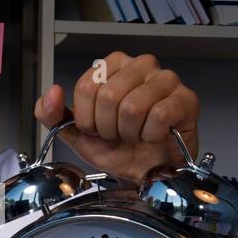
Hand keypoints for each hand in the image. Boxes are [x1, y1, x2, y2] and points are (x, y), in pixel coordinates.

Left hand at [34, 51, 199, 183]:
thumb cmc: (118, 149)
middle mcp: (140, 65)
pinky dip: (152, 135)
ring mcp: (166, 79)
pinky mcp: (186, 98)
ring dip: (130, 133)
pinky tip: (156, 135)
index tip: (99, 128)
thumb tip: (51, 92)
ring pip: (133, 107)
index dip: (89, 119)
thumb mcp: (77, 133)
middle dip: (109, 128)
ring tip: (137, 134)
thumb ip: (52, 114)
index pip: (86, 87)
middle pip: (108, 96)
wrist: (145, 172)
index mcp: (113, 66)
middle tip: (119, 134)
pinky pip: (159, 116)